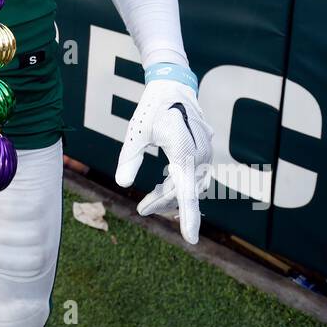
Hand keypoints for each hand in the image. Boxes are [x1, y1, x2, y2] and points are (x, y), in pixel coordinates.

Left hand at [115, 73, 213, 244]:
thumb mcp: (135, 132)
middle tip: (141, 210)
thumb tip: (122, 185)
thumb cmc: (152, 107)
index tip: (191, 239)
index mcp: (182, 152)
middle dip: (163, 202)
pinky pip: (192, 175)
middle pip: (183, 191)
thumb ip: (129, 158)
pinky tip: (163, 185)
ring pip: (189, 184)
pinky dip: (178, 183)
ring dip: (170, 194)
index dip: (188, 217)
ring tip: (148, 202)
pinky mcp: (203, 151)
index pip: (187, 192)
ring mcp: (204, 153)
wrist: (173, 86)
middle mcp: (199, 155)